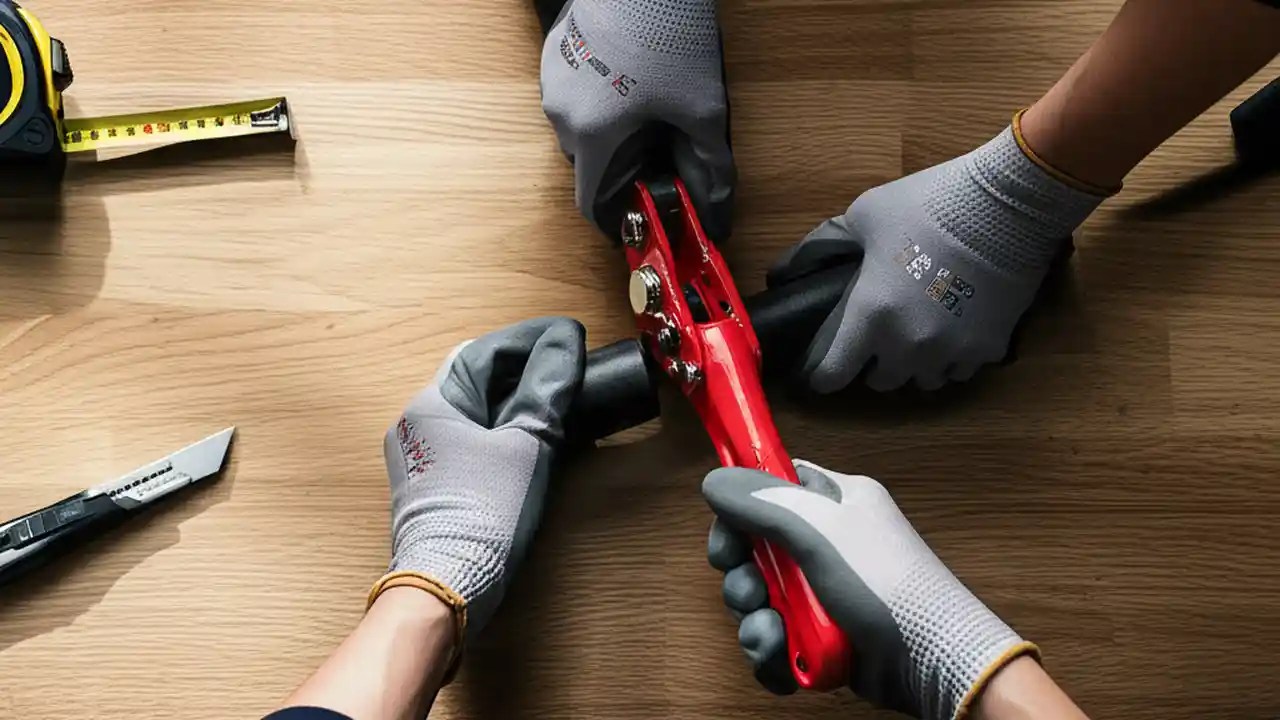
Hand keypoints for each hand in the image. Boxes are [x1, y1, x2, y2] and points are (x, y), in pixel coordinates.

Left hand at [369, 317, 585, 642]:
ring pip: (475, 410)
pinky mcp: (434, 486)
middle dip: (524, 367)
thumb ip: (547, 389)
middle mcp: (419, 424)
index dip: (532, 340)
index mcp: (433, 403)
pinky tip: (534, 437)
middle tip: (567, 364)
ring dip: (516, 399)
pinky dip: (504, 429)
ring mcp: (423, 457)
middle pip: (477, 378)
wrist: (448, 587)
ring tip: (558, 396)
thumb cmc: (483, 514)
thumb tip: (565, 343)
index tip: (571, 337)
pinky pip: (472, 440)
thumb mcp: (527, 444)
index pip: (486, 351)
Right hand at [540, 0, 735, 239]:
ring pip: (577, 123)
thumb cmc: (666, 38)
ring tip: (642, 107)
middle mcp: (560, 112)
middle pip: (585, 160)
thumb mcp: (701, 107)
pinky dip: (595, 96)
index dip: (609, 217)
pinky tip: (628, 76)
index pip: (586, 200)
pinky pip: (571, 90)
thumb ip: (710, 160)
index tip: (628, 219)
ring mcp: (551, 79)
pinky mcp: (554, 49)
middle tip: (651, 151)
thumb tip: (719, 200)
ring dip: (605, 127)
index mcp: (590, 135)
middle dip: (616, 163)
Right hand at [702, 460, 1037, 719]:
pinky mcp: (823, 635)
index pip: (772, 489)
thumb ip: (763, 501)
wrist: (931, 660)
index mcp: (835, 502)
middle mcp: (828, 542)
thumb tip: (713, 479)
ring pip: (762, 601)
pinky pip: (777, 638)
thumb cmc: (885, 582)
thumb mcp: (820, 529)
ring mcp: (825, 592)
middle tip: (752, 593)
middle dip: (742, 578)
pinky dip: (772, 652)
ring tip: (773, 635)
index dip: (740, 512)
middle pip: (755, 551)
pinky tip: (782, 659)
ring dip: (755, 621)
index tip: (728, 538)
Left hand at [770, 118, 1108, 392]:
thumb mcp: (863, 216)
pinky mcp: (988, 348)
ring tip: (915, 339)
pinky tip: (952, 333)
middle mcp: (907, 347)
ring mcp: (951, 352)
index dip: (823, 376)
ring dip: (913, 367)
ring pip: (923, 382)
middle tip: (875, 340)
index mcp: (870, 318)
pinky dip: (952, 359)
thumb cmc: (926, 205)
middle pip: (881, 382)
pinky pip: (961, 371)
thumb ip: (821, 246)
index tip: (821, 371)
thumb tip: (782, 271)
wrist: (1006, 204)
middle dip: (873, 365)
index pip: (833, 375)